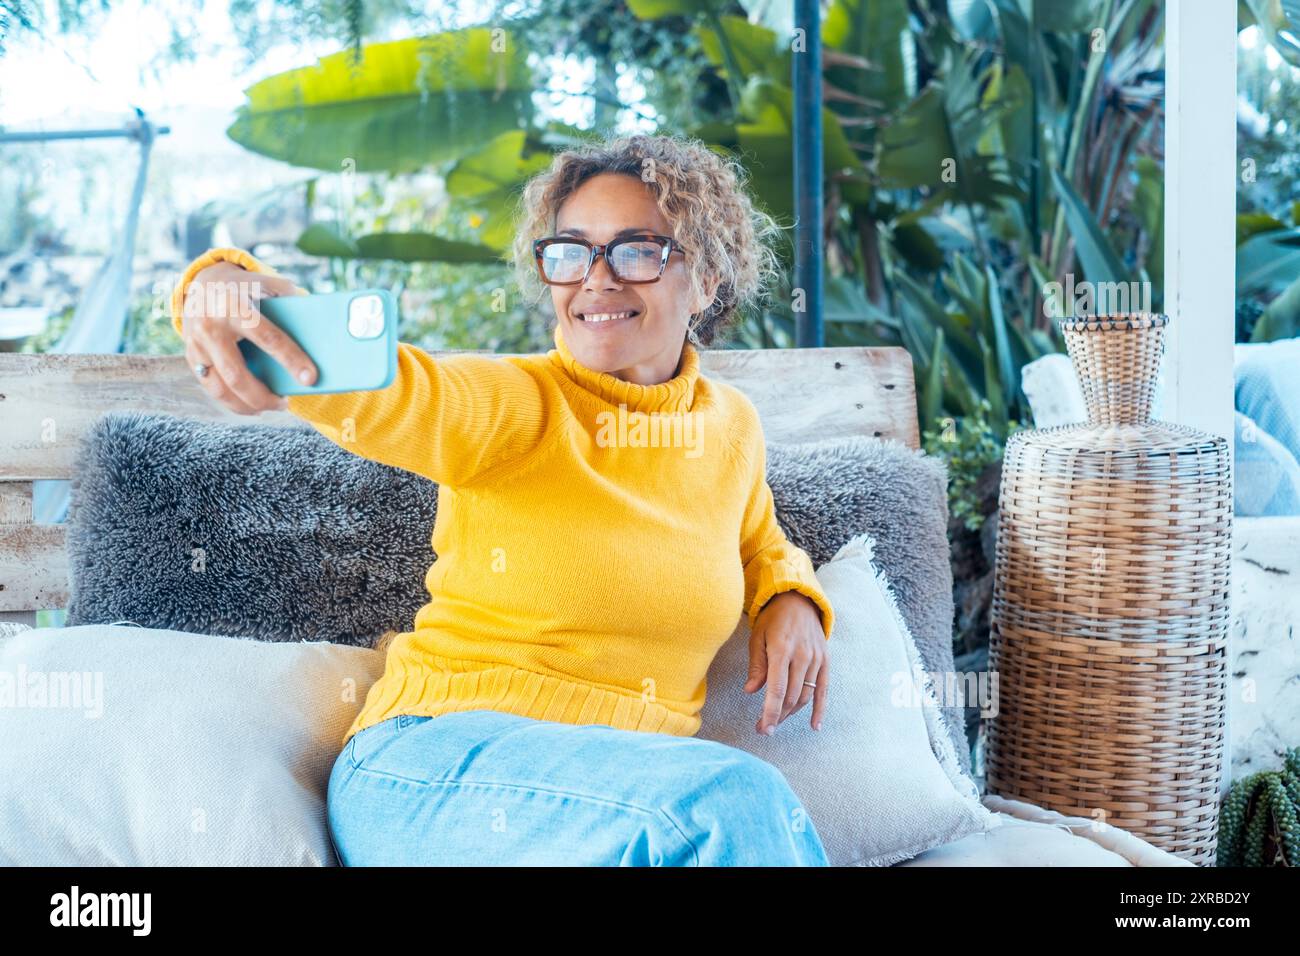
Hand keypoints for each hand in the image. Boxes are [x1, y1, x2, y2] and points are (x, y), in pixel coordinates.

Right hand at [177, 259, 315, 414]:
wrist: (205, 281)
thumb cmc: (247, 288)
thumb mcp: (267, 284)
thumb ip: (290, 304)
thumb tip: (316, 339)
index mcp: (234, 305)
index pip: (267, 338)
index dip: (291, 360)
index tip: (310, 379)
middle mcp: (211, 326)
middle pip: (237, 374)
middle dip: (264, 396)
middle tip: (286, 403)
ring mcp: (197, 343)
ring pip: (221, 388)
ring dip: (248, 405)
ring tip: (271, 407)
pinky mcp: (191, 355)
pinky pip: (210, 388)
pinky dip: (232, 402)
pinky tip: (251, 406)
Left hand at [744, 591, 828, 735]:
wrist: (799, 599)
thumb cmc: (773, 619)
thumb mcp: (757, 637)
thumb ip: (756, 666)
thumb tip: (750, 691)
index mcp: (782, 649)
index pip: (777, 689)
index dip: (770, 712)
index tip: (763, 729)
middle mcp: (802, 656)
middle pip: (791, 696)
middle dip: (777, 716)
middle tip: (763, 729)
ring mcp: (816, 659)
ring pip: (805, 696)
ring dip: (791, 713)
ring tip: (777, 722)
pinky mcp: (825, 661)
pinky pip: (824, 690)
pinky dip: (819, 710)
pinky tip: (814, 726)